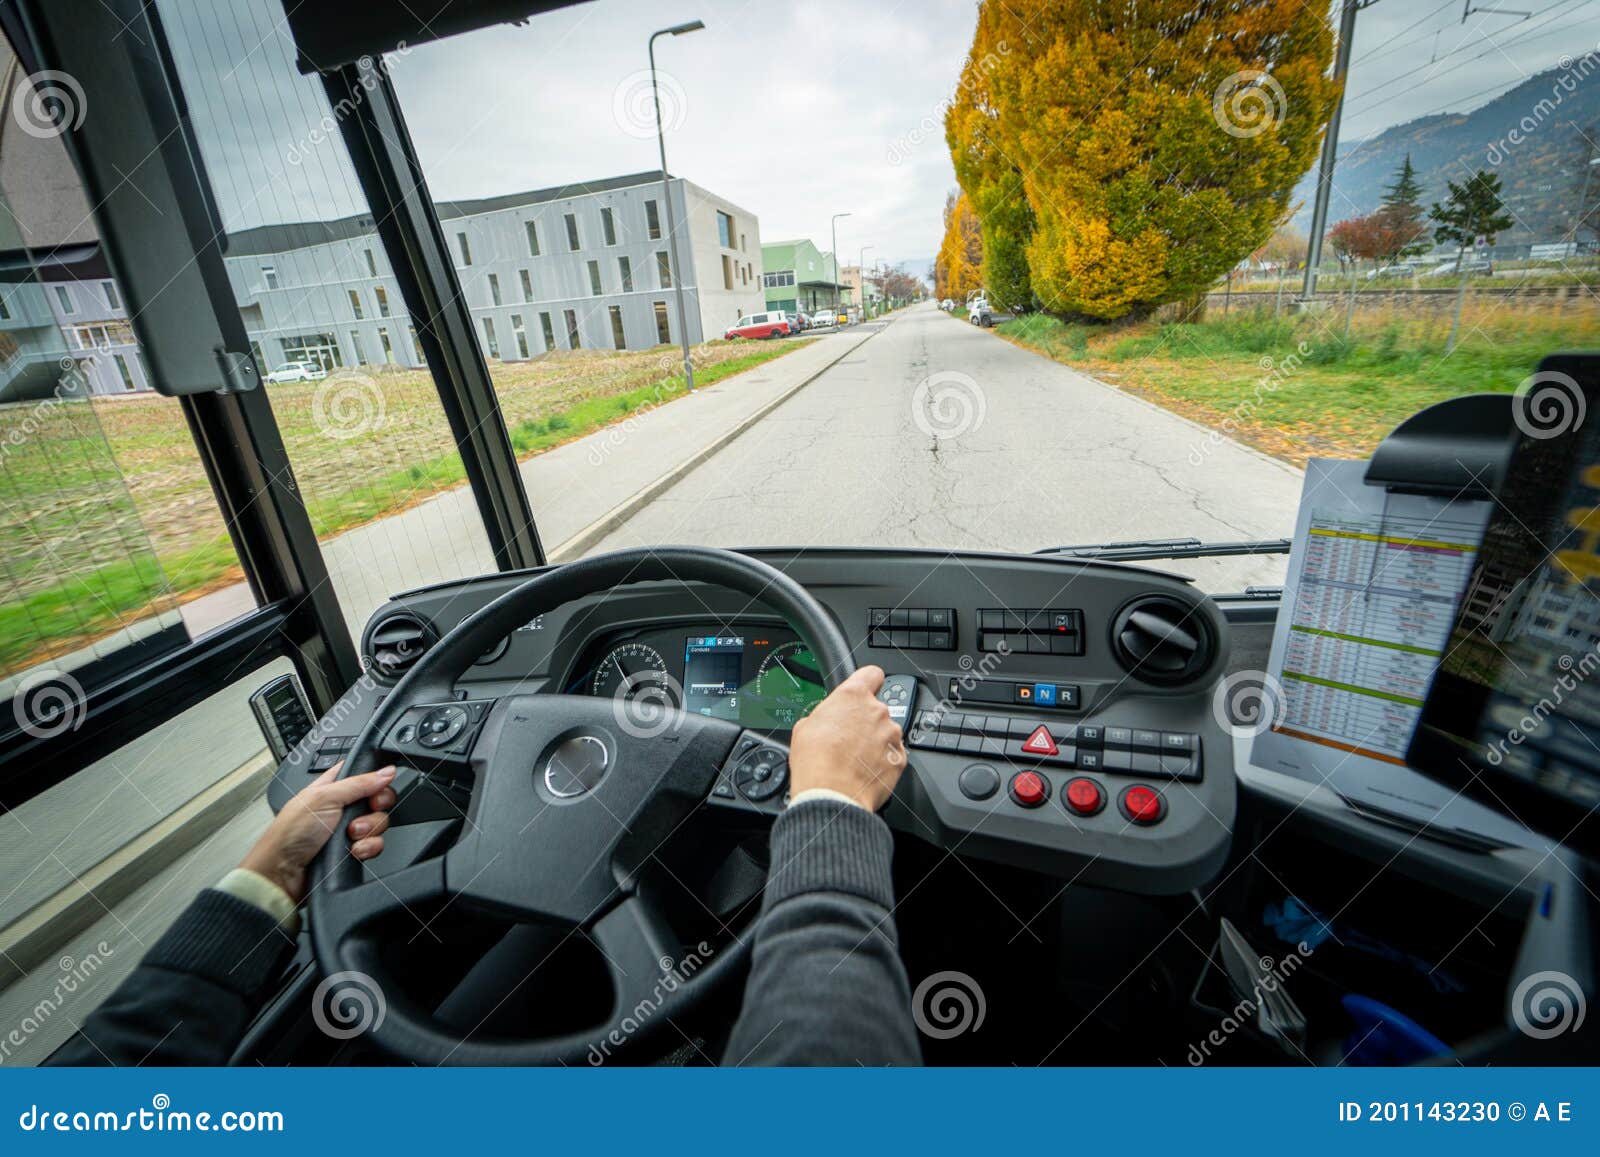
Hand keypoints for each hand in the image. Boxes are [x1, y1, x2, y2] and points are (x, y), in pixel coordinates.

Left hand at [238, 764, 397, 903]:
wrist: (284, 874)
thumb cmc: (290, 834)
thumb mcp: (324, 798)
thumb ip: (359, 783)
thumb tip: (386, 772)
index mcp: (331, 787)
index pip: (362, 774)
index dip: (374, 778)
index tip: (376, 786)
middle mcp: (341, 807)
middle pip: (377, 798)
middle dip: (375, 807)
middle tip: (359, 814)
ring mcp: (348, 830)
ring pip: (379, 822)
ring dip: (368, 830)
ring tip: (350, 835)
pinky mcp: (353, 850)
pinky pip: (375, 844)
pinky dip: (368, 847)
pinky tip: (353, 850)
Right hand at [789, 665, 905, 810]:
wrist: (831, 795)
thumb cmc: (816, 762)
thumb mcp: (804, 727)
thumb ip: (824, 715)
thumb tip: (825, 721)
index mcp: (853, 696)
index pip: (872, 674)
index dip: (868, 682)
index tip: (865, 689)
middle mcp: (877, 711)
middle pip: (877, 708)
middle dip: (865, 721)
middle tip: (847, 738)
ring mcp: (891, 735)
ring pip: (886, 732)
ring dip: (875, 742)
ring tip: (854, 759)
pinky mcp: (899, 758)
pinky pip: (893, 754)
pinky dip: (882, 761)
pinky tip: (864, 771)